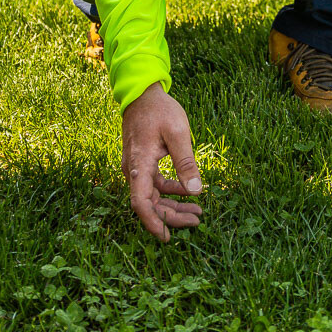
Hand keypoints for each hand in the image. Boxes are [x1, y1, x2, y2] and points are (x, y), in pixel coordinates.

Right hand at [120, 83, 202, 240]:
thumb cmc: (159, 110)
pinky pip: (155, 186)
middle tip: (198, 220)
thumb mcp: (177, 133)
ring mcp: (136, 168)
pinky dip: (171, 192)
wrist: (142, 94)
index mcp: (139, 164)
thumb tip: (196, 191)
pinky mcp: (142, 165)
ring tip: (198, 212)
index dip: (153, 223)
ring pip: (154, 197)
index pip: (141, 202)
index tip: (168, 237)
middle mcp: (133, 170)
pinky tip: (188, 192)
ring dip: (174, 206)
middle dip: (172, 216)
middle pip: (150, 204)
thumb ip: (186, 162)